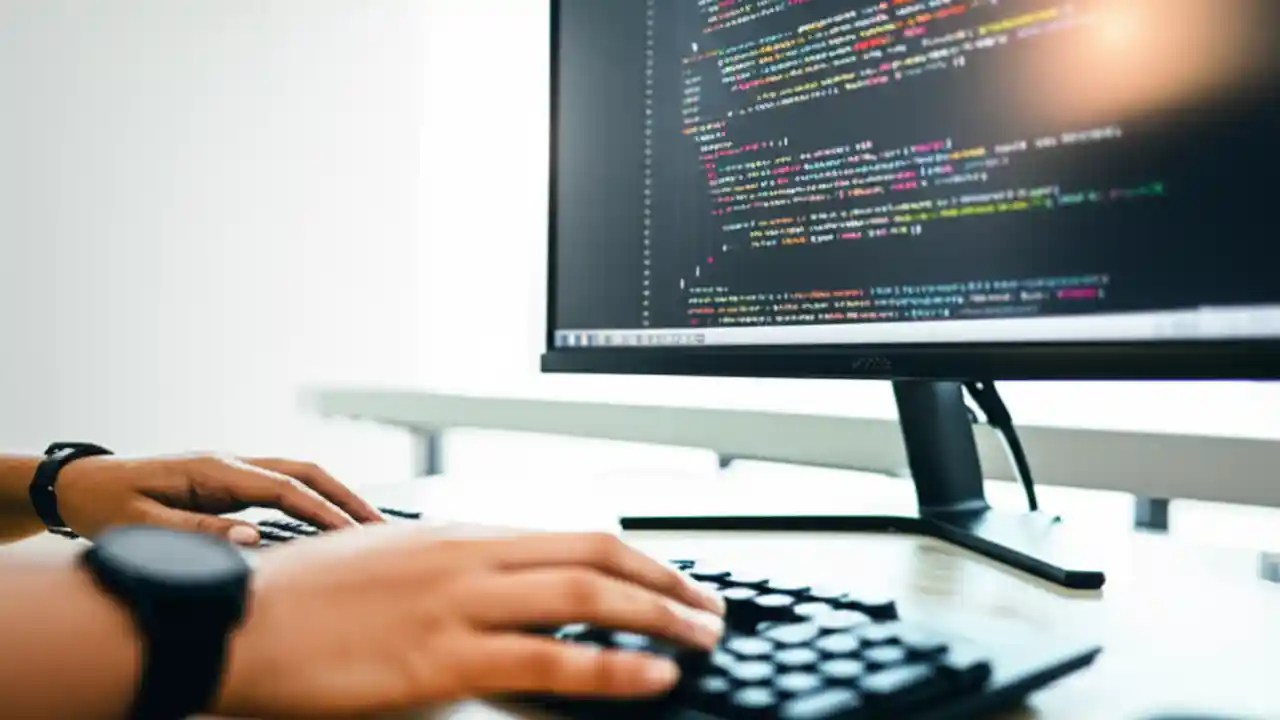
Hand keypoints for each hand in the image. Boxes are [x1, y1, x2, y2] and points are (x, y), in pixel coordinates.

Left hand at [56, 455, 381, 543]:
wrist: (78, 484)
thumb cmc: (106, 505)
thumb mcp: (143, 525)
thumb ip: (199, 531)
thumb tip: (253, 538)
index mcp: (213, 469)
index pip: (285, 488)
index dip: (323, 511)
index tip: (352, 536)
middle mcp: (229, 463)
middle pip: (305, 471)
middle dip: (346, 495)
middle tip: (380, 525)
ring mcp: (231, 470)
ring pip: (298, 474)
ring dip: (334, 495)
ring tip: (366, 525)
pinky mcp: (228, 482)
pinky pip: (282, 486)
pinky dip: (312, 500)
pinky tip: (327, 521)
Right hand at [217, 528, 726, 717]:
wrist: (235, 620)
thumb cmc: (307, 598)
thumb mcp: (395, 563)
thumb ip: (459, 573)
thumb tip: (511, 592)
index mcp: (463, 534)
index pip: (575, 536)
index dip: (638, 559)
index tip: (674, 581)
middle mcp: (471, 557)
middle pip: (597, 556)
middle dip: (666, 583)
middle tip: (710, 609)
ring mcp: (458, 604)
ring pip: (585, 597)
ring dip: (658, 617)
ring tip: (701, 639)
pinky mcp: (440, 660)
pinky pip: (547, 662)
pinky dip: (610, 668)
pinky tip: (650, 678)